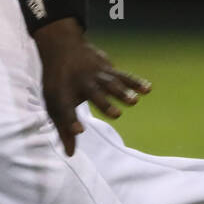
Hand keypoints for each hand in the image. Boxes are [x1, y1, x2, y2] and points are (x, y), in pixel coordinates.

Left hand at [33, 19, 150, 155]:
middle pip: (93, 95)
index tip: (79, 131)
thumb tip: (70, 155)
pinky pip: (122, 75)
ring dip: (122, 92)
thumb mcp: (54, 104)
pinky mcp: (107, 68)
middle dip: (105, 104)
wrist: (62, 47)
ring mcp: (95, 74)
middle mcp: (80, 83)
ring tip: (134, 102)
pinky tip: (148, 89)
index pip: (65, 110)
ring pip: (111, 83)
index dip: (70, 121)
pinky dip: (135, 81)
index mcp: (62, 94)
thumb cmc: (58, 83)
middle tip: (116, 114)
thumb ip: (64, 129)